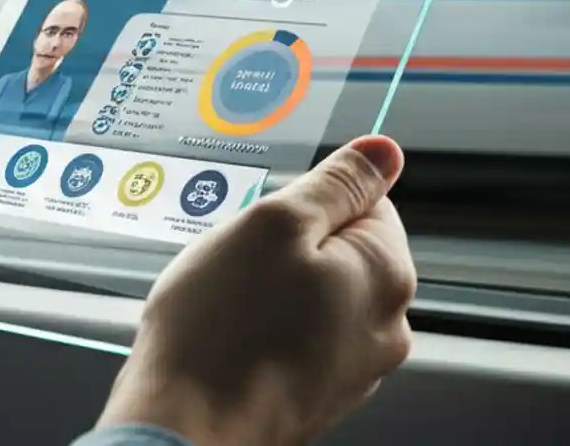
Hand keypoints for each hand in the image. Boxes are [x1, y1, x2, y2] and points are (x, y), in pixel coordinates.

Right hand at [96, 136, 414, 445]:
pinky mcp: (315, 395)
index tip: (269, 225)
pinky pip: (293, 337)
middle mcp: (384, 326)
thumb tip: (384, 151)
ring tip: (228, 306)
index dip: (306, 203)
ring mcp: (352, 368)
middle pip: (339, 249)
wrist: (183, 430)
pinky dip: (263, 330)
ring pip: (312, 295)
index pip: (366, 200)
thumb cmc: (220, 330)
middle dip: (287, 248)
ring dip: (271, 290)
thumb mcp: (273, 223)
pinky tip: (228, 337)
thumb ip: (337, 183)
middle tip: (240, 264)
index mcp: (386, 274)